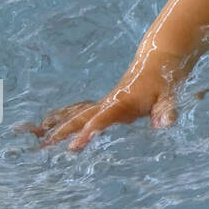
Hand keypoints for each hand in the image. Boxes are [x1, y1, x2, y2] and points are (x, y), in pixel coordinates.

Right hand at [28, 71, 177, 151]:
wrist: (158, 60)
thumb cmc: (165, 81)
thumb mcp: (170, 96)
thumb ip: (166, 110)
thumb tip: (163, 125)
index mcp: (122, 103)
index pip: (101, 120)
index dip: (88, 133)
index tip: (73, 148)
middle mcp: (109, 103)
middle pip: (81, 117)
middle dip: (62, 132)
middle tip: (42, 148)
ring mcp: (106, 103)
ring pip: (77, 115)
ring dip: (58, 126)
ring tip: (38, 141)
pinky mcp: (106, 104)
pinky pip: (83, 113)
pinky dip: (66, 119)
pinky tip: (51, 127)